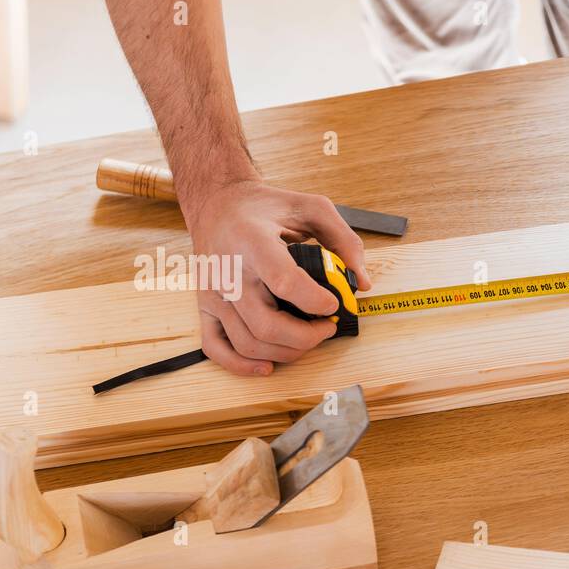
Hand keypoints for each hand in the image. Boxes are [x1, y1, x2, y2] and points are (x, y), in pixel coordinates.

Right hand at [183, 179, 371, 375]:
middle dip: (306, 337)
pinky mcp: (204, 307)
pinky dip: (241, 365)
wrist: (217, 203)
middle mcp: (229, 271)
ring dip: (286, 352)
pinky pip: (216, 348)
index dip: (316, 301)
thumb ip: (344, 240)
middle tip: (328, 327)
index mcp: (253, 242)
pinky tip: (268, 365)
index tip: (335, 304)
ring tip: (309, 339)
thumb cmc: (266, 207)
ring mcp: (213, 293)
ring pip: (248, 343)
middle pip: (266, 325)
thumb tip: (363, 283)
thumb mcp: (310, 208)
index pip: (285, 282)